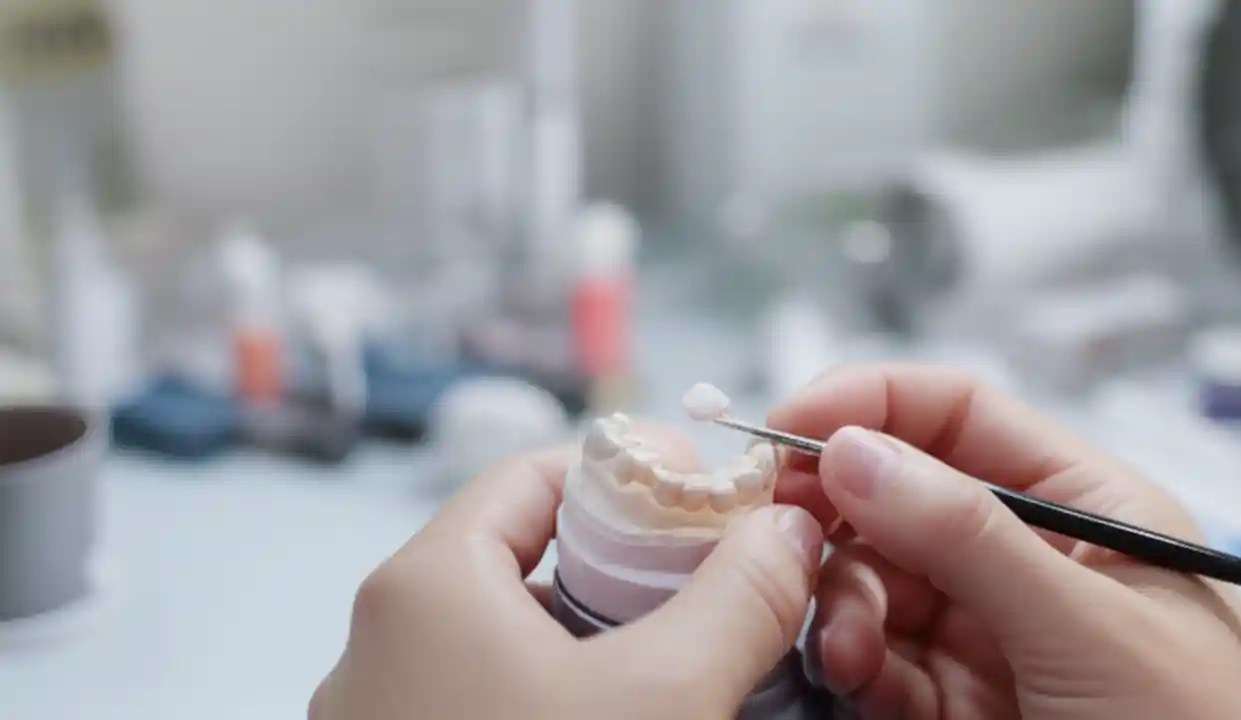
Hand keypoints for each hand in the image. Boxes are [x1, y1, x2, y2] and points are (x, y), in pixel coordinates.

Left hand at [309, 428, 822, 719]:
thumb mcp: (665, 699)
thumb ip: (736, 600)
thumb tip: (786, 531)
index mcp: (425, 585)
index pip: (533, 474)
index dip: (628, 467)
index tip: (707, 490)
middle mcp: (387, 642)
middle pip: (525, 552)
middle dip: (630, 557)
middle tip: (714, 572)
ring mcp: (391, 714)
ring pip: (515, 635)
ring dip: (605, 633)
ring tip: (689, 648)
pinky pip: (497, 697)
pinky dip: (568, 692)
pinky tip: (632, 715)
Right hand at [770, 364, 1240, 718]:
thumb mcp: (1084, 626)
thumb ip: (966, 535)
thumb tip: (848, 448)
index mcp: (1085, 504)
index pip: (961, 416)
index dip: (870, 403)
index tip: (787, 425)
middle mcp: (1028, 554)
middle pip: (901, 497)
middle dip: (841, 518)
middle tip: (783, 537)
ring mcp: (988, 628)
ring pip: (877, 578)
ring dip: (845, 603)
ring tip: (846, 649)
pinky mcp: (956, 695)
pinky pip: (880, 654)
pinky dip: (857, 662)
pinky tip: (860, 681)